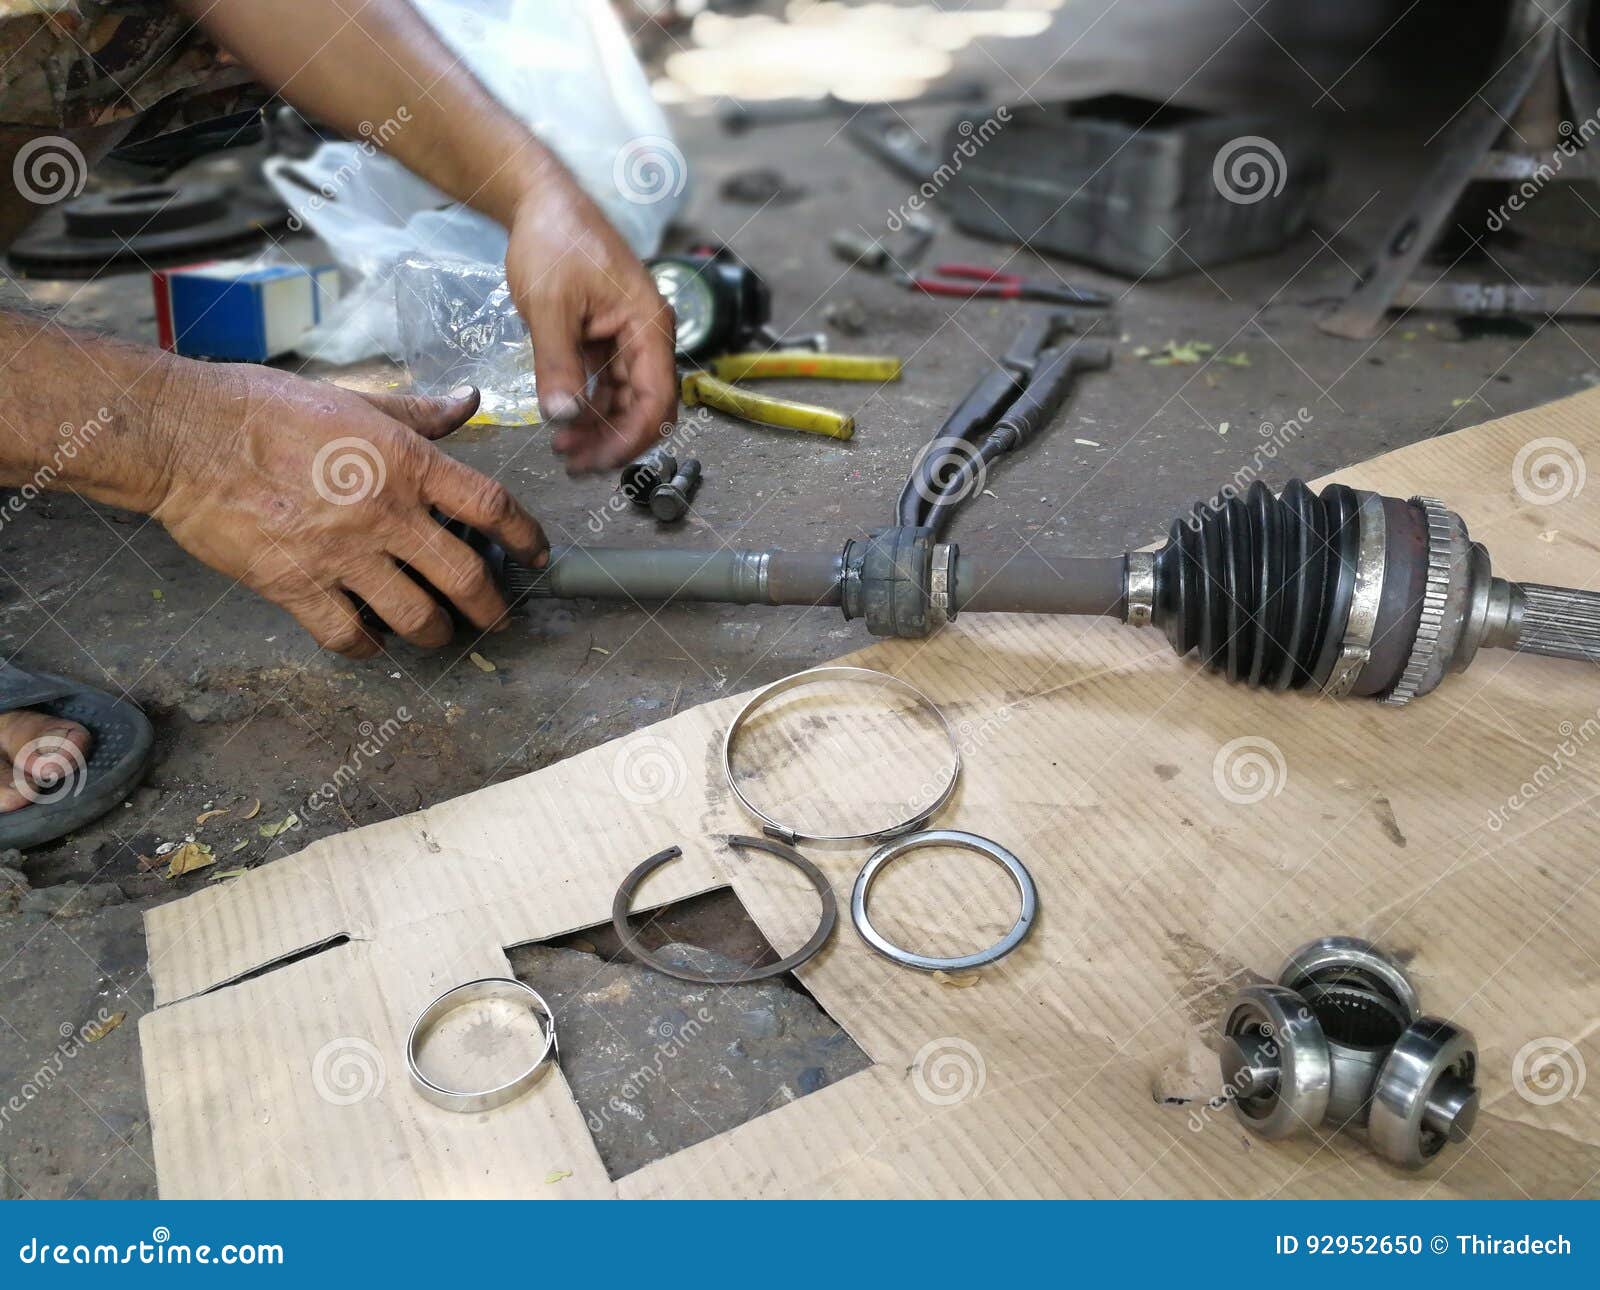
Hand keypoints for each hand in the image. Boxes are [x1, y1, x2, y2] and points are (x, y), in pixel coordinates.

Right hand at [150, 364, 546, 658]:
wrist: (187, 435)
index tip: (535, 554)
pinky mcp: (296, 586)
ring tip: (437, 632)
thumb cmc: (266, 409)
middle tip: (495, 616)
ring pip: (416, 617)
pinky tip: (372, 643)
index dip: (526, 536)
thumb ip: (419, 414)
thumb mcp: (356, 401)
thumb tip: (468, 402)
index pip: (492, 505)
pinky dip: (367, 647)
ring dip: (435, 632)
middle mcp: (385, 513)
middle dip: (491, 606)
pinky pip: (348, 636)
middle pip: (466, 577)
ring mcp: (342, 555)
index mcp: (406, 463)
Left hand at [504, 177, 678, 471]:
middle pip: (644, 406)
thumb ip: (558, 365)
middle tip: (574, 464)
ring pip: (624, 400)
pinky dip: (588, 406)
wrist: (540, 202)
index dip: (630, 438)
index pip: (657, 399)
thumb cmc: (554, 240)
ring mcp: (627, 337)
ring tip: (563, 449)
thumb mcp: (550, 307)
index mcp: (648, 326)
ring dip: (598, 428)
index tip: (598, 462)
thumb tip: (563, 418)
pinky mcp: (606, 337)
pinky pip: (606, 383)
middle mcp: (647, 335)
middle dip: (612, 440)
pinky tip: (563, 421)